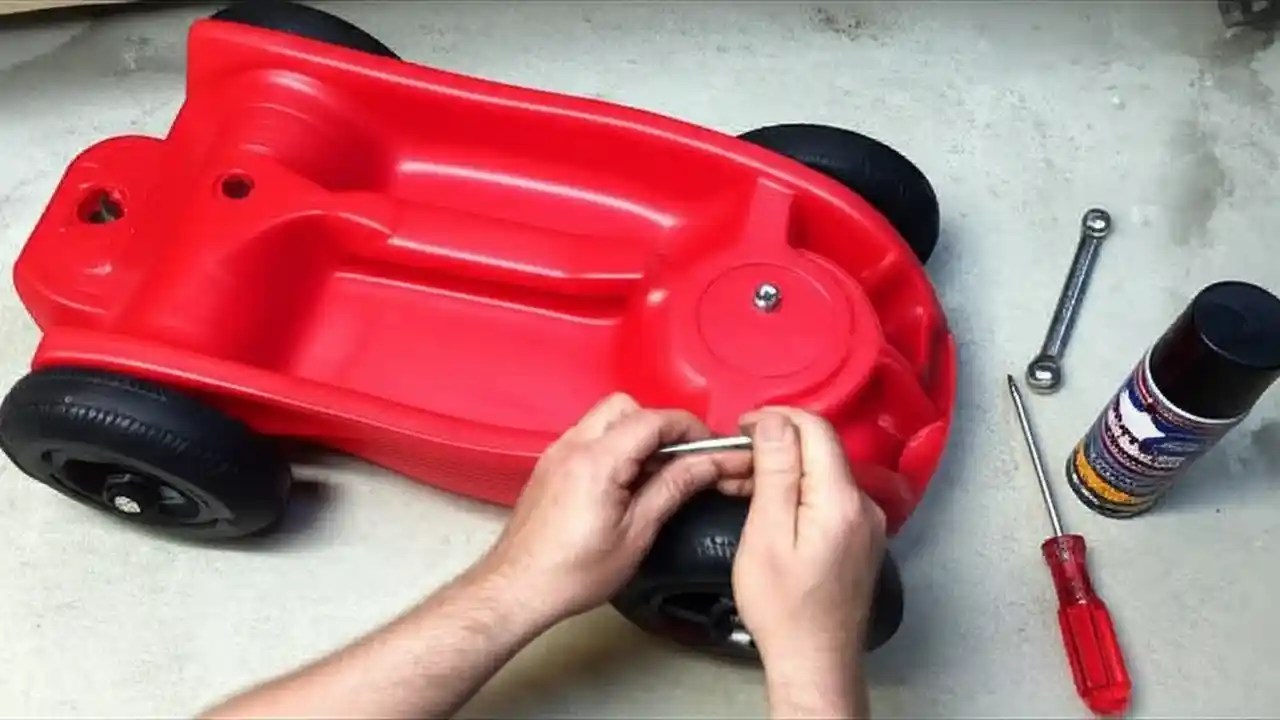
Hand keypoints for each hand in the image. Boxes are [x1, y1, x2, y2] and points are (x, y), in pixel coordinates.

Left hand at [478, 393, 750, 623]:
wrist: (516, 589)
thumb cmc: (575, 572)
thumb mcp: (636, 534)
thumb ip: (673, 489)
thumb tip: (708, 463)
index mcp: (598, 460)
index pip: (654, 420)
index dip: (690, 429)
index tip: (711, 449)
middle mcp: (573, 445)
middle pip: (627, 407)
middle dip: (660, 425)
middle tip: (683, 458)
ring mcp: (557, 452)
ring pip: (605, 419)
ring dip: (636, 434)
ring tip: (656, 473)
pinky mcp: (549, 465)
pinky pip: (588, 437)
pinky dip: (614, 445)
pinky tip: (626, 481)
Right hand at [731, 408, 885, 717]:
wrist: (814, 661)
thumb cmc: (785, 608)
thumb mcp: (766, 533)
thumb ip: (775, 472)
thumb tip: (773, 422)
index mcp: (840, 499)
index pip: (815, 428)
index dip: (775, 418)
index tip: (741, 427)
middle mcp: (864, 505)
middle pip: (821, 448)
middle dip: (776, 443)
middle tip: (735, 459)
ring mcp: (867, 522)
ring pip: (824, 471)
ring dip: (786, 467)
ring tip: (744, 484)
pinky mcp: (861, 537)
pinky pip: (830, 496)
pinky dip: (800, 490)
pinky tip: (772, 506)